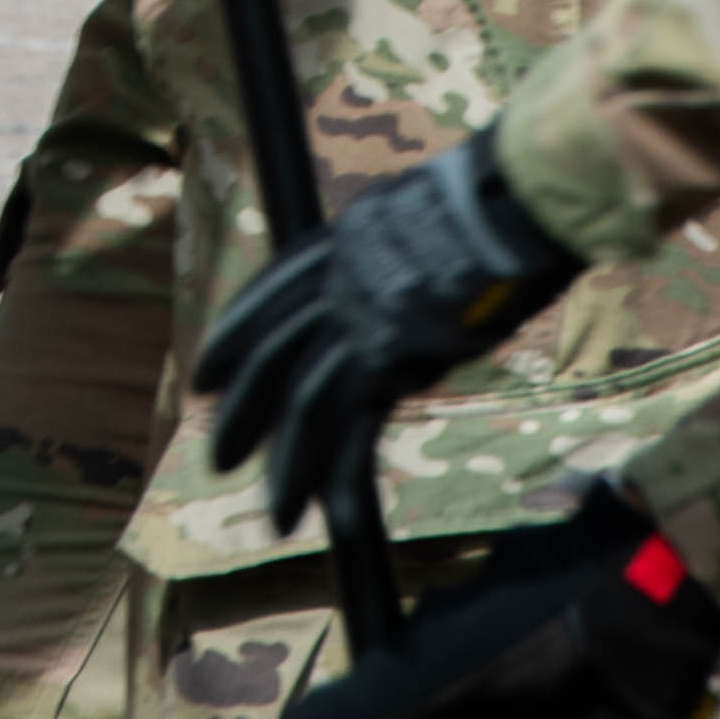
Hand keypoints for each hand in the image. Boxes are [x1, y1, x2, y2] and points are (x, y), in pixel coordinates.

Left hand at [193, 127, 586, 529]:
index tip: (204, 374)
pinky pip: (352, 429)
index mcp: (340, 241)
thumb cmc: (497, 203)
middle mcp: (336, 280)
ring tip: (277, 518)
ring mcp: (357, 317)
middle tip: (219, 460)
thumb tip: (415, 286)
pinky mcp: (388, 356)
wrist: (515, 198)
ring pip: (302, 403)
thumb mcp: (428, 219)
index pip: (268, 294)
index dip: (232, 337)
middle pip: (269, 355)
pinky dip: (340, 479)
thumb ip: (403, 256)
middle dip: (242, 415)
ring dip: (286, 468)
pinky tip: (333, 520)